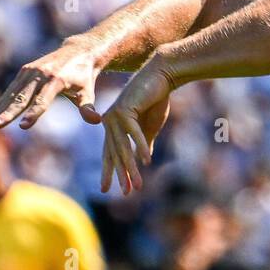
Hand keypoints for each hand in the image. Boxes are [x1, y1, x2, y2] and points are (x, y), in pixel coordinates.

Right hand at [0, 41, 103, 130]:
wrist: (78, 51)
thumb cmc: (84, 77)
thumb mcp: (88, 92)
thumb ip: (88, 108)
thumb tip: (97, 121)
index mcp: (56, 79)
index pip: (43, 100)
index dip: (34, 114)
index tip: (24, 126)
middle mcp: (41, 73)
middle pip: (22, 98)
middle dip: (7, 114)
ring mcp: (31, 71)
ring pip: (13, 94)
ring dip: (0, 110)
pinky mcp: (25, 70)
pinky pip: (12, 88)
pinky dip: (3, 101)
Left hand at [101, 64, 172, 194]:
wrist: (161, 76)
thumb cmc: (156, 99)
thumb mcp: (150, 127)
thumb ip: (144, 143)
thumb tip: (143, 160)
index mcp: (113, 126)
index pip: (110, 153)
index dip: (110, 171)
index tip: (108, 190)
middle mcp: (110, 121)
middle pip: (116, 153)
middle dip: (122, 174)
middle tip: (125, 193)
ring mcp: (115, 115)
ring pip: (123, 147)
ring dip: (131, 168)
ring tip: (138, 185)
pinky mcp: (125, 109)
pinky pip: (133, 133)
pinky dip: (140, 146)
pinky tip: (146, 161)